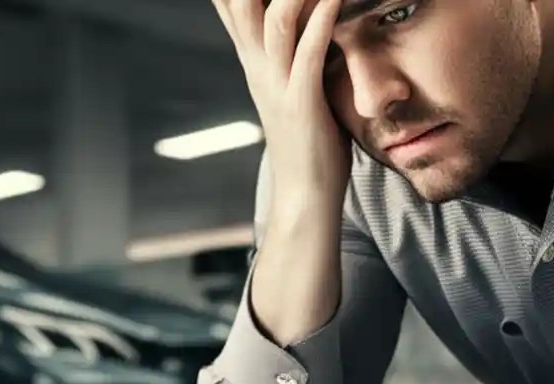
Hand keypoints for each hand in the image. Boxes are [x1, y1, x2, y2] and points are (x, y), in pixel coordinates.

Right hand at [210, 0, 351, 204]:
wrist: (304, 194)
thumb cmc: (309, 139)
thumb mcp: (298, 83)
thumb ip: (298, 49)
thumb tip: (310, 19)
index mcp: (254, 59)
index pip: (231, 4)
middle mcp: (257, 65)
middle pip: (240, 3)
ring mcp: (276, 83)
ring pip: (274, 19)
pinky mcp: (301, 101)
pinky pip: (309, 51)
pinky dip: (321, 19)